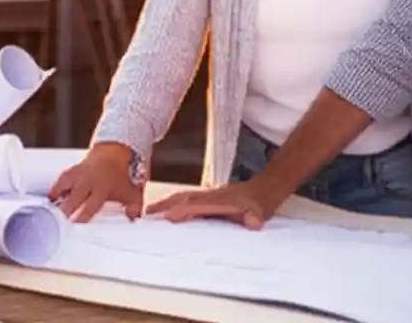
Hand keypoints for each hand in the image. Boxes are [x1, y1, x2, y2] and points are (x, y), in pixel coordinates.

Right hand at [48, 143, 143, 222]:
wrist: (117, 151)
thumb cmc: (124, 174)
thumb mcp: (133, 192)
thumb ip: (134, 209)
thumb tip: (133, 220)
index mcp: (102, 190)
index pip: (89, 207)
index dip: (81, 218)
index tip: (74, 227)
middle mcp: (88, 183)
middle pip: (73, 200)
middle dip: (66, 212)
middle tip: (59, 224)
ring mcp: (79, 176)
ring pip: (63, 188)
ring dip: (57, 200)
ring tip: (50, 212)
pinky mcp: (73, 171)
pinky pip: (61, 180)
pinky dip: (55, 189)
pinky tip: (50, 198)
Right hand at [143, 181, 275, 229]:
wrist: (263, 189)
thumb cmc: (259, 204)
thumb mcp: (260, 211)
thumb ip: (256, 216)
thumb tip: (254, 221)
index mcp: (221, 200)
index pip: (199, 204)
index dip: (184, 210)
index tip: (169, 216)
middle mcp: (211, 195)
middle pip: (184, 198)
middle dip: (165, 205)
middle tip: (147, 214)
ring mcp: (207, 194)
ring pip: (182, 197)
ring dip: (165, 203)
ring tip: (148, 212)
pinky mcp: (206, 197)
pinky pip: (185, 199)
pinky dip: (172, 202)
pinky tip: (163, 209)